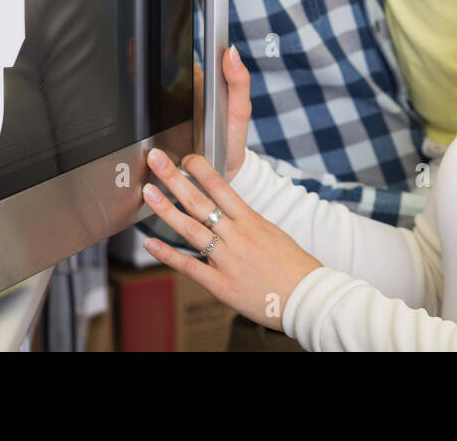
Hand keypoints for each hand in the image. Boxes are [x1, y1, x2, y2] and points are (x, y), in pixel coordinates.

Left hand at [141, 143, 321, 332]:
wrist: (308, 298)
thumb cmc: (295, 267)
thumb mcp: (274, 234)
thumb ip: (248, 223)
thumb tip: (228, 212)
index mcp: (253, 221)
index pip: (223, 187)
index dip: (202, 170)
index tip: (186, 157)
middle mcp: (238, 236)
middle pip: (201, 202)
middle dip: (175, 178)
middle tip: (156, 160)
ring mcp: (228, 260)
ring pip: (191, 230)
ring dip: (166, 209)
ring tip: (148, 193)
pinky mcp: (221, 285)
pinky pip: (190, 267)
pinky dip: (168, 255)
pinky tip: (150, 244)